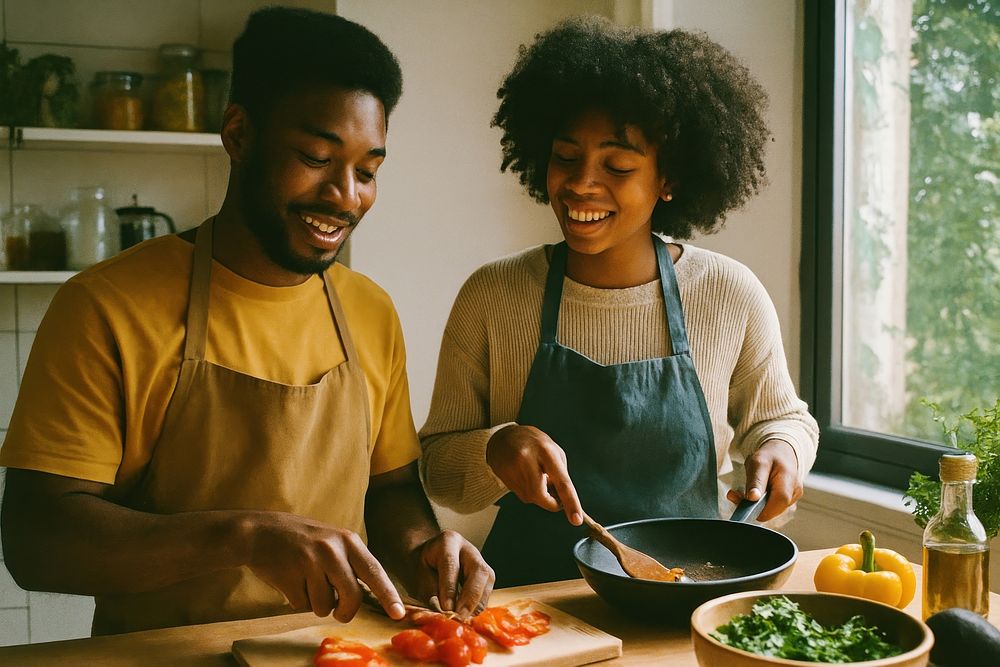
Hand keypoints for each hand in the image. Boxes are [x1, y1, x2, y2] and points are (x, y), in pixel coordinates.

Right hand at [244, 512, 404, 622]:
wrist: (259, 532)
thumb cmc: (301, 541)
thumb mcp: (332, 541)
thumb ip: (350, 564)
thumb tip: (369, 597)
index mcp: (348, 541)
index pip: (375, 571)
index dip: (389, 594)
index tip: (399, 613)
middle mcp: (332, 549)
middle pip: (352, 597)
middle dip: (345, 611)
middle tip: (338, 612)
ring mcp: (310, 561)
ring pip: (325, 606)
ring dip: (315, 603)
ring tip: (305, 581)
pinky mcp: (290, 575)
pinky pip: (302, 605)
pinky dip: (297, 600)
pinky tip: (290, 580)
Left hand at [411, 530, 494, 619]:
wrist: (428, 557)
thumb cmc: (421, 566)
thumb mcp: (418, 575)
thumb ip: (430, 591)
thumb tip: (442, 611)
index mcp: (448, 542)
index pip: (451, 564)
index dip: (450, 588)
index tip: (446, 609)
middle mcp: (468, 549)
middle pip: (478, 571)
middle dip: (471, 596)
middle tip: (461, 616)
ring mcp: (480, 560)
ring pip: (487, 580)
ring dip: (477, 603)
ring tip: (464, 619)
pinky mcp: (485, 574)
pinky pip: (487, 590)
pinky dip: (479, 605)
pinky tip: (468, 615)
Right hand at [486, 424, 582, 524]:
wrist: (503, 437)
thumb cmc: (535, 443)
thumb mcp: (553, 451)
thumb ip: (560, 474)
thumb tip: (561, 500)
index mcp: (546, 451)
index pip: (562, 482)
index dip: (571, 502)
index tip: (577, 520)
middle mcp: (527, 459)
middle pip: (541, 496)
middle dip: (551, 503)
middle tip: (556, 498)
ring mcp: (513, 468)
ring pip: (530, 498)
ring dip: (538, 494)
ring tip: (536, 476)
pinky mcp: (503, 476)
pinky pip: (520, 495)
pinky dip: (528, 491)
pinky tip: (524, 476)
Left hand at [726, 439, 801, 521]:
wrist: (780, 454)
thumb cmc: (769, 457)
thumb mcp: (757, 462)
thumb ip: (756, 481)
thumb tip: (753, 498)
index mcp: (790, 480)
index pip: (778, 503)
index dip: (759, 508)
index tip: (741, 501)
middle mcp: (795, 493)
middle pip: (773, 511)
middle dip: (752, 507)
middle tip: (734, 495)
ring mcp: (793, 499)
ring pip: (771, 512)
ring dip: (754, 506)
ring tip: (740, 493)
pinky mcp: (788, 502)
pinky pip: (772, 509)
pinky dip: (759, 505)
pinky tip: (751, 495)